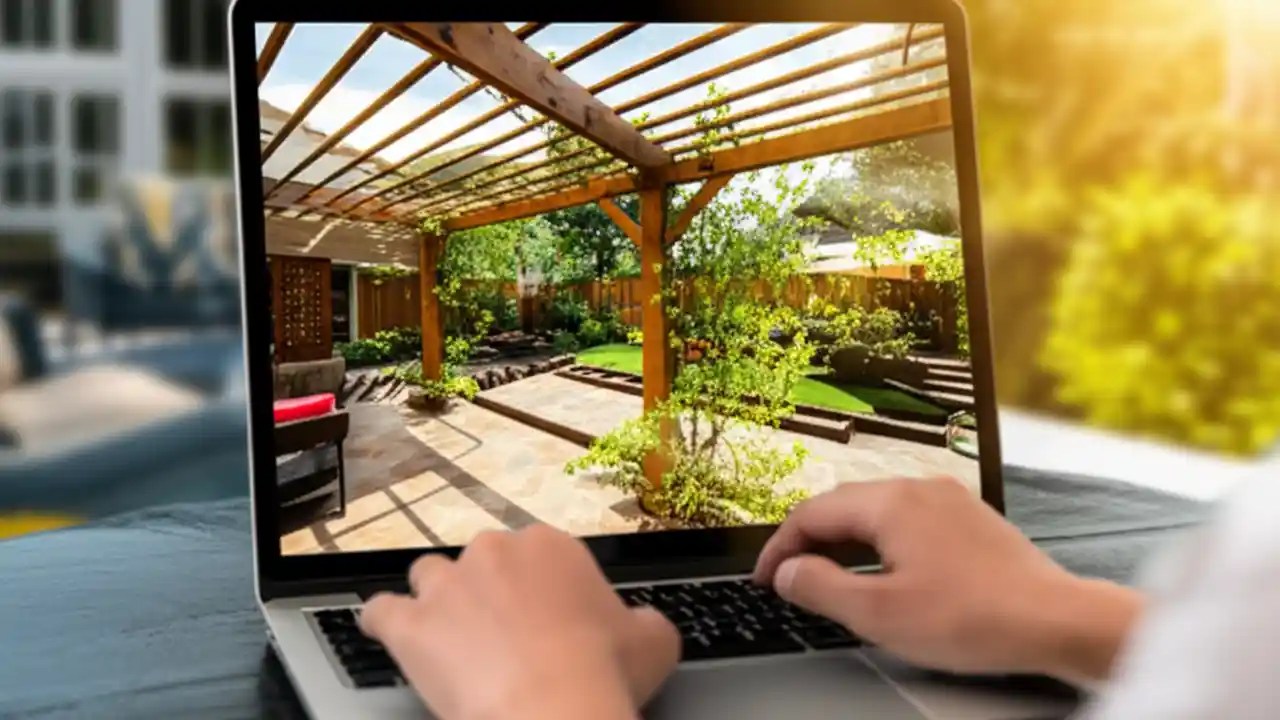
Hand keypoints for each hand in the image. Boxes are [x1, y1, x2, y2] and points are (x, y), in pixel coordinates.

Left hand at [361, 525, 678, 719]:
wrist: (552, 709)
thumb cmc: (602, 673)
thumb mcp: (653, 640)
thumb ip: (644, 621)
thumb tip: (644, 624)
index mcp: (552, 547)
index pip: (537, 554)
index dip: (540, 588)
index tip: (547, 617)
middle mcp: (495, 552)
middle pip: (482, 561)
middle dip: (489, 591)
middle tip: (505, 634)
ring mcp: (447, 585)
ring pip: (429, 576)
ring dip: (436, 599)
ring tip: (448, 632)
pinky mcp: (410, 624)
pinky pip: (381, 611)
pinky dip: (382, 622)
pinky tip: (386, 631)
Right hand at [754, 478, 1142, 684]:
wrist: (1056, 620)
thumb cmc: (973, 618)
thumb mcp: (879, 614)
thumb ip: (821, 589)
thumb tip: (788, 572)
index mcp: (890, 503)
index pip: (812, 513)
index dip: (779, 548)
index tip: (764, 578)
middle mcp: (918, 489)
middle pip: (843, 505)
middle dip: (809, 541)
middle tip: (789, 578)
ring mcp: (949, 500)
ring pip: (878, 511)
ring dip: (846, 541)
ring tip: (831, 578)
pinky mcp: (972, 519)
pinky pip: (909, 520)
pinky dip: (882, 542)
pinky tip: (886, 573)